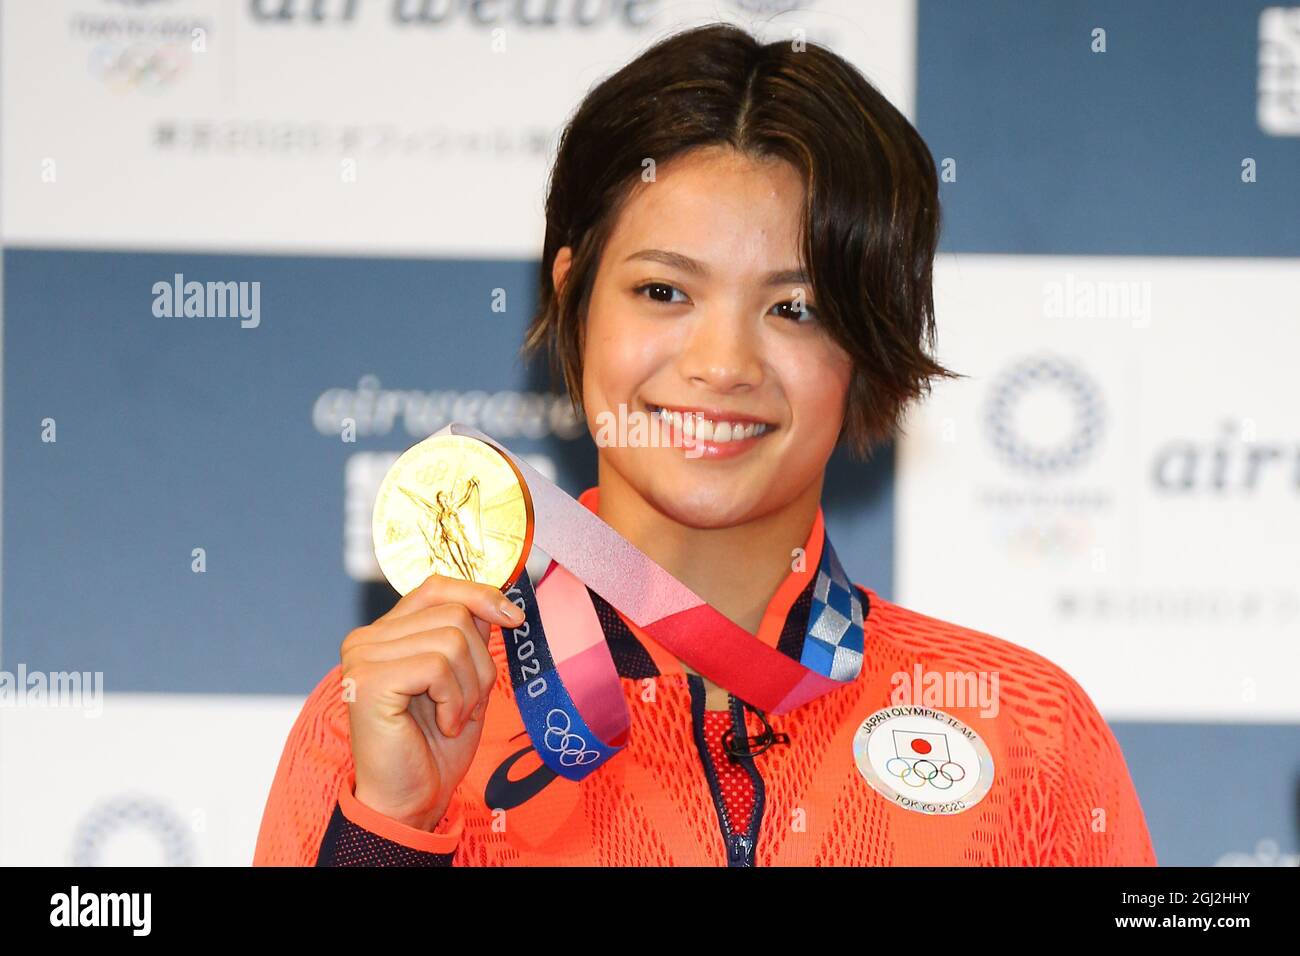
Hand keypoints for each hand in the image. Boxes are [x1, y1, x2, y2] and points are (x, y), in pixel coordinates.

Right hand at [340, 572, 524, 829]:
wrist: (411, 801)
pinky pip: (437, 666)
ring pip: (451, 639)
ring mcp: (362, 657)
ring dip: (468, 687)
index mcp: (387, 633)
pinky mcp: (366, 680)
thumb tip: (498, 602)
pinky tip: (442, 724)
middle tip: (465, 705)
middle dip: (479, 663)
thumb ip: (470, 639)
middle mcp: (367, 638)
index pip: (437, 586)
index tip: (514, 618)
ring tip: (452, 717)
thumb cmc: (435, 747)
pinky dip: (454, 699)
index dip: (480, 594)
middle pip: (454, 614)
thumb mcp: (465, 681)